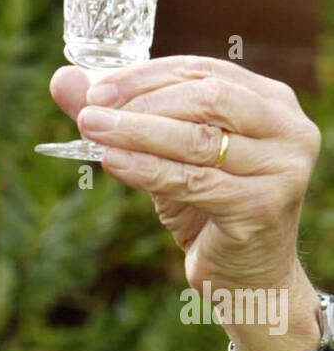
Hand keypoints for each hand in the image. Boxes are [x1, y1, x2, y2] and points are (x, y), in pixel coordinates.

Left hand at [51, 56, 320, 291]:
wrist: (247, 278)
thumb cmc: (207, 211)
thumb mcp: (166, 158)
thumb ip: (122, 117)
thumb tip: (63, 80)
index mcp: (270, 103)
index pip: (204, 72)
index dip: (147, 77)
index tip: (95, 90)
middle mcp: (287, 129)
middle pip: (207, 99)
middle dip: (141, 103)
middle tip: (89, 114)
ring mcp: (282, 168)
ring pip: (199, 140)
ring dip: (137, 133)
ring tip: (91, 131)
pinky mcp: (262, 207)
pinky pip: (193, 182)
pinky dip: (148, 170)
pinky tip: (112, 163)